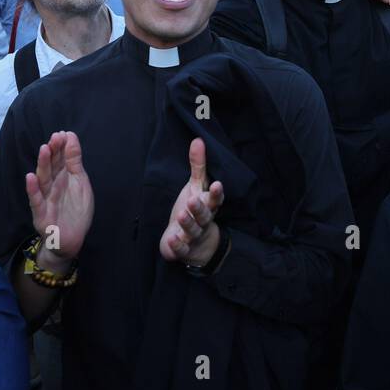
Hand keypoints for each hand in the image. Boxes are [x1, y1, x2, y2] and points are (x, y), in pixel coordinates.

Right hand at [25, 131, 94, 267]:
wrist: (72, 240)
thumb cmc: (75, 210)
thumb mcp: (80, 182)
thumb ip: (75, 161)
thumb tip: (71, 137)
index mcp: (62, 177)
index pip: (61, 159)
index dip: (62, 147)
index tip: (63, 134)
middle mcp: (52, 186)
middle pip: (51, 167)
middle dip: (52, 152)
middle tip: (54, 138)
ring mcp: (45, 199)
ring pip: (43, 180)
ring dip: (42, 165)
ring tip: (44, 149)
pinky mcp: (41, 214)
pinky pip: (36, 201)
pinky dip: (33, 189)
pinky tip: (30, 178)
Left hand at [160, 139, 224, 265]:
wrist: (198, 246)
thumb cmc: (196, 210)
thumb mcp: (196, 188)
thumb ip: (198, 166)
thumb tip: (198, 140)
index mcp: (208, 205)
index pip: (215, 199)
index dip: (216, 193)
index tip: (217, 185)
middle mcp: (203, 221)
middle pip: (205, 215)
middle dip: (199, 208)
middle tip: (193, 200)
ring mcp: (194, 236)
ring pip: (193, 230)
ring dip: (188, 224)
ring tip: (182, 215)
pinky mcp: (183, 248)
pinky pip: (181, 249)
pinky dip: (178, 246)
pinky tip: (172, 239)